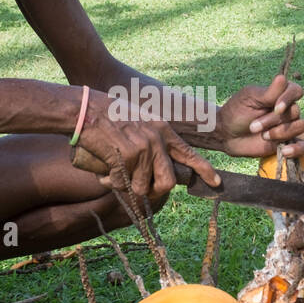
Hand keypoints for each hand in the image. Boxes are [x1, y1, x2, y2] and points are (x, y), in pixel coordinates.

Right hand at [77, 102, 220, 202]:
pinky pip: (121, 184)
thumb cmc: (109, 115)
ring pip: (141, 187)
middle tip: (144, 190)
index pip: (189, 153)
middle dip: (156, 192)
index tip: (216, 181)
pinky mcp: (127, 157)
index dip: (204, 170)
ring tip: (115, 175)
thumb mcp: (140, 121)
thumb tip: (155, 168)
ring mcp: (143, 149)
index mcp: (162, 131)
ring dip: (127, 187)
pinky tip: (104, 173)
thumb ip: (153, 139)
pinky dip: (111, 183)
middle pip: (168, 182)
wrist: (88, 110)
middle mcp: (157, 140)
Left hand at [215, 74, 303, 159]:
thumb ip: (269, 92)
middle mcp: (287, 109)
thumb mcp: (249, 98)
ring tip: (263, 136)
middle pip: (295, 112)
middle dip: (273, 120)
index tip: (276, 108)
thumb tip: (282, 77)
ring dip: (281, 132)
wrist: (227, 135)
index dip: (288, 99)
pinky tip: (284, 151)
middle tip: (253, 126)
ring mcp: (288, 126)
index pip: (296, 90)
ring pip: (300, 126)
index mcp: (279, 94)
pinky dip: (297, 148)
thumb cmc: (236, 112)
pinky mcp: (287, 142)